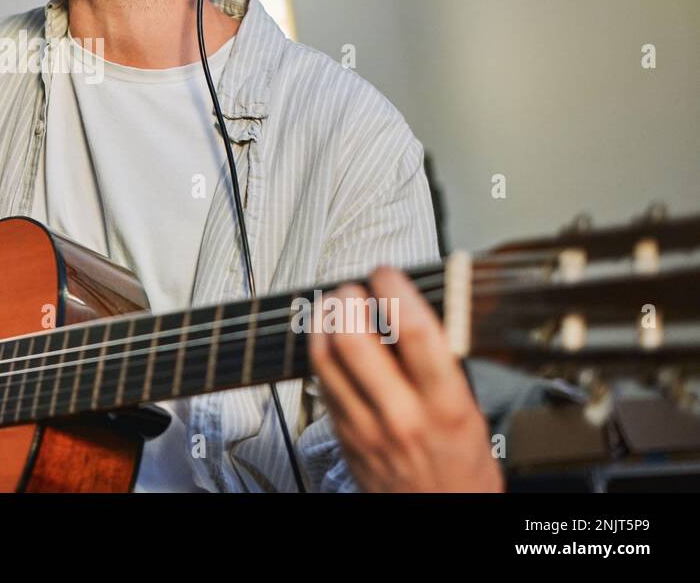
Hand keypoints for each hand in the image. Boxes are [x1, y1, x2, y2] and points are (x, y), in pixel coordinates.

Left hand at [307, 266, 502, 491]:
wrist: (439, 518)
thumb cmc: (462, 468)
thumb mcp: (470, 414)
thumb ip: (442, 367)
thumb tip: (416, 311)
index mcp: (445, 406)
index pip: (416, 334)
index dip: (396, 291)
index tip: (388, 271)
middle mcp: (401, 415)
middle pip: (355, 340)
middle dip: (349, 300)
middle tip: (354, 285)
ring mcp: (365, 426)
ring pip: (326, 357)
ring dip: (325, 318)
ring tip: (335, 301)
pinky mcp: (341, 435)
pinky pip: (319, 381)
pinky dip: (318, 348)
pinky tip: (327, 335)